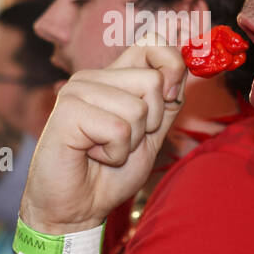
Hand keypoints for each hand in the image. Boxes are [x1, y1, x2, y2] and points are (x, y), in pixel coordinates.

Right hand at [20, 41, 185, 235]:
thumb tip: (185, 73)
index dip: (172, 64)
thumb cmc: (108, 175)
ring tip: (104, 151)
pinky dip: (114, 153)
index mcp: (112, 78)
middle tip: (122, 142)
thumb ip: (167, 104)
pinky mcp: (68, 110)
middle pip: (153, 81)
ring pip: (138, 108)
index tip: (171, 97)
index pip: (152, 43)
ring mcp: (78, 90)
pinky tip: (92, 156)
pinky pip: (119, 128)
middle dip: (151, 123)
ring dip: (130, 142)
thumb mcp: (150, 136)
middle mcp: (93, 78)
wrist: (76, 209)